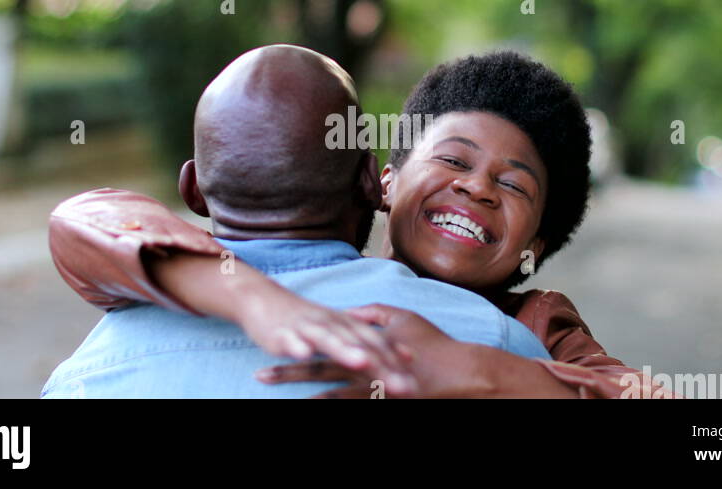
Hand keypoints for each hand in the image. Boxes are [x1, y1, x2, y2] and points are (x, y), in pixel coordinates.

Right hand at [238, 293, 418, 395]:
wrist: (264, 300)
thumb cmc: (308, 321)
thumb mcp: (343, 329)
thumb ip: (373, 342)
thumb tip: (408, 355)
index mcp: (349, 325)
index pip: (378, 344)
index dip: (396, 362)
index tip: (415, 381)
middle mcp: (333, 324)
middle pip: (361, 345)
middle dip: (381, 365)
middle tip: (401, 385)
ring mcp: (308, 327)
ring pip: (330, 339)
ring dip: (345, 350)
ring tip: (362, 363)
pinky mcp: (283, 332)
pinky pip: (291, 339)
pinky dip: (298, 346)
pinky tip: (304, 354)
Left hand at [256, 303, 496, 397]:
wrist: (462, 372)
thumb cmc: (434, 345)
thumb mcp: (404, 319)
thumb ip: (375, 315)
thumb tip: (352, 314)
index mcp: (366, 342)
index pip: (326, 344)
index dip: (300, 345)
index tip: (273, 343)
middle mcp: (365, 364)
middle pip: (319, 369)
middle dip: (287, 372)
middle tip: (259, 374)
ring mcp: (372, 385)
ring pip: (330, 391)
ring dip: (301, 393)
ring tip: (277, 389)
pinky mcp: (382, 399)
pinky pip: (350, 406)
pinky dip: (328, 405)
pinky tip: (309, 407)